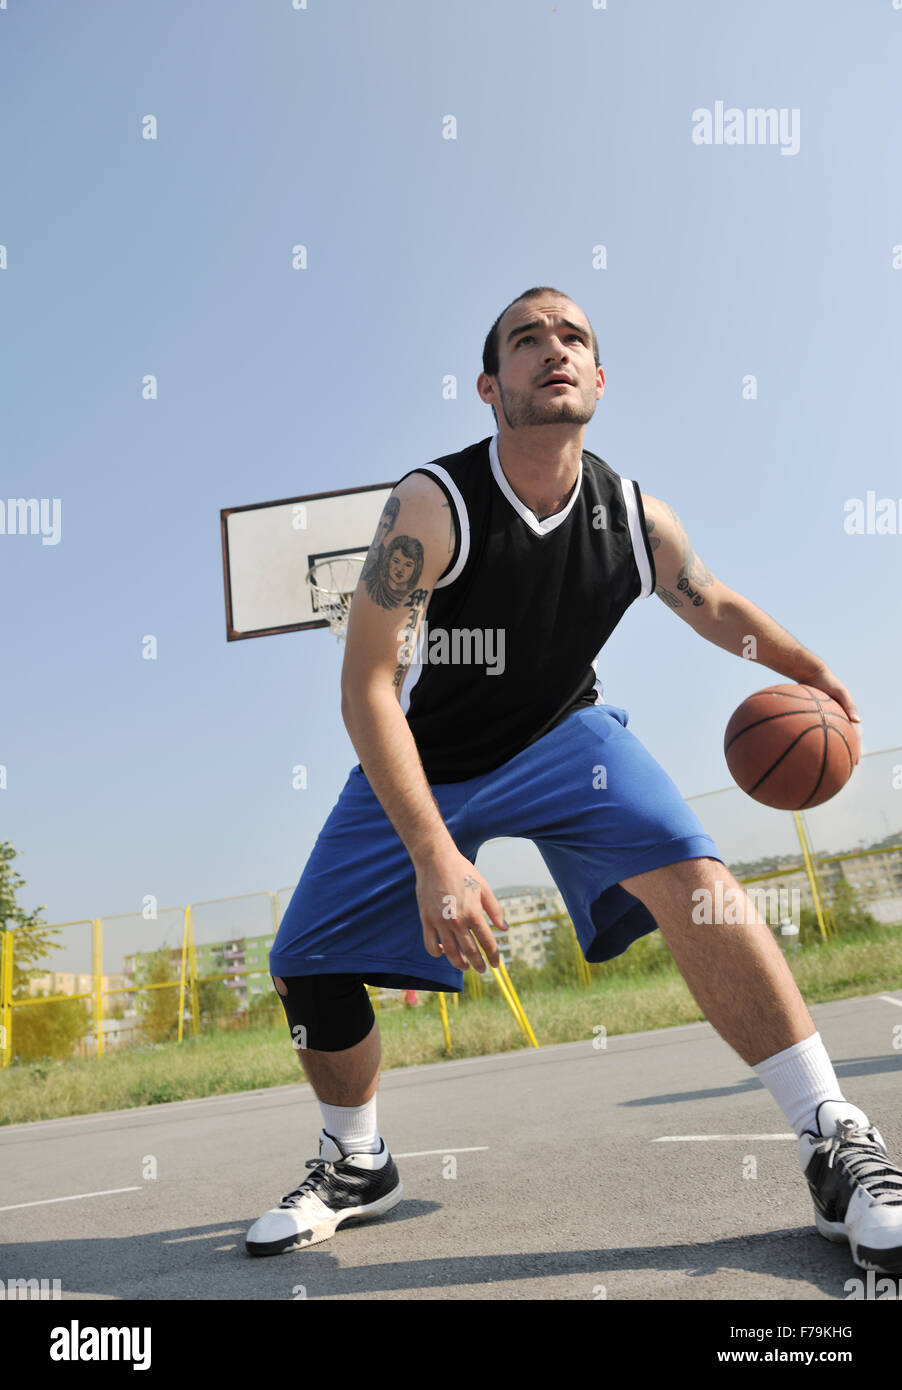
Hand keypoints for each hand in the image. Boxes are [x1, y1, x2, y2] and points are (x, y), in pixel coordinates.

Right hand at [415, 851, 506, 972]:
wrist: (435, 860)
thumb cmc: (462, 871)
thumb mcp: (483, 887)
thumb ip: (495, 909)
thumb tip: (504, 929)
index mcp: (474, 913)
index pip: (487, 943)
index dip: (493, 956)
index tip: (496, 964)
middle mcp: (457, 921)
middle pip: (471, 952)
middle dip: (479, 964)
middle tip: (483, 970)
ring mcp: (440, 922)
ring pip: (451, 953)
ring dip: (460, 964)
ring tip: (465, 967)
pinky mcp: (426, 920)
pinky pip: (431, 945)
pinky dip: (438, 953)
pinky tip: (444, 951)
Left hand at [806, 669, 860, 764]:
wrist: (811, 673)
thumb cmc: (828, 682)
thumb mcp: (840, 692)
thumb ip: (849, 705)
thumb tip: (858, 721)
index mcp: (845, 717)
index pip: (853, 737)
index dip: (855, 750)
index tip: (855, 763)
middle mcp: (835, 720)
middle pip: (840, 741)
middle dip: (842, 755)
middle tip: (841, 770)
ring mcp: (824, 719)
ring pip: (826, 739)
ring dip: (826, 751)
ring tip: (822, 765)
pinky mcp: (813, 718)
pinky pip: (810, 732)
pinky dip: (809, 740)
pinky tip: (801, 750)